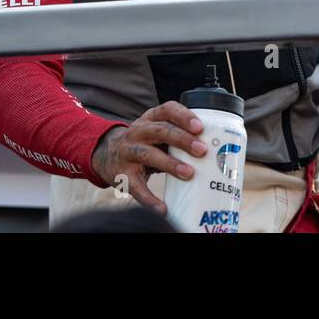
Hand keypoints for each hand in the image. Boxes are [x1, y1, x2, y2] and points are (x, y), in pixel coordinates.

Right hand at [90, 101, 208, 215]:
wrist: (106, 155)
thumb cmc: (144, 143)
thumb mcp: (156, 133)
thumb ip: (176, 137)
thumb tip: (212, 152)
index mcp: (149, 119)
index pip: (166, 110)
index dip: (183, 116)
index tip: (199, 127)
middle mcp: (137, 132)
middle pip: (160, 131)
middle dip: (182, 139)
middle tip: (201, 150)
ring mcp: (128, 152)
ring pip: (149, 155)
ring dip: (170, 164)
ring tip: (189, 173)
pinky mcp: (122, 174)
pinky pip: (137, 187)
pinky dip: (150, 199)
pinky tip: (163, 208)